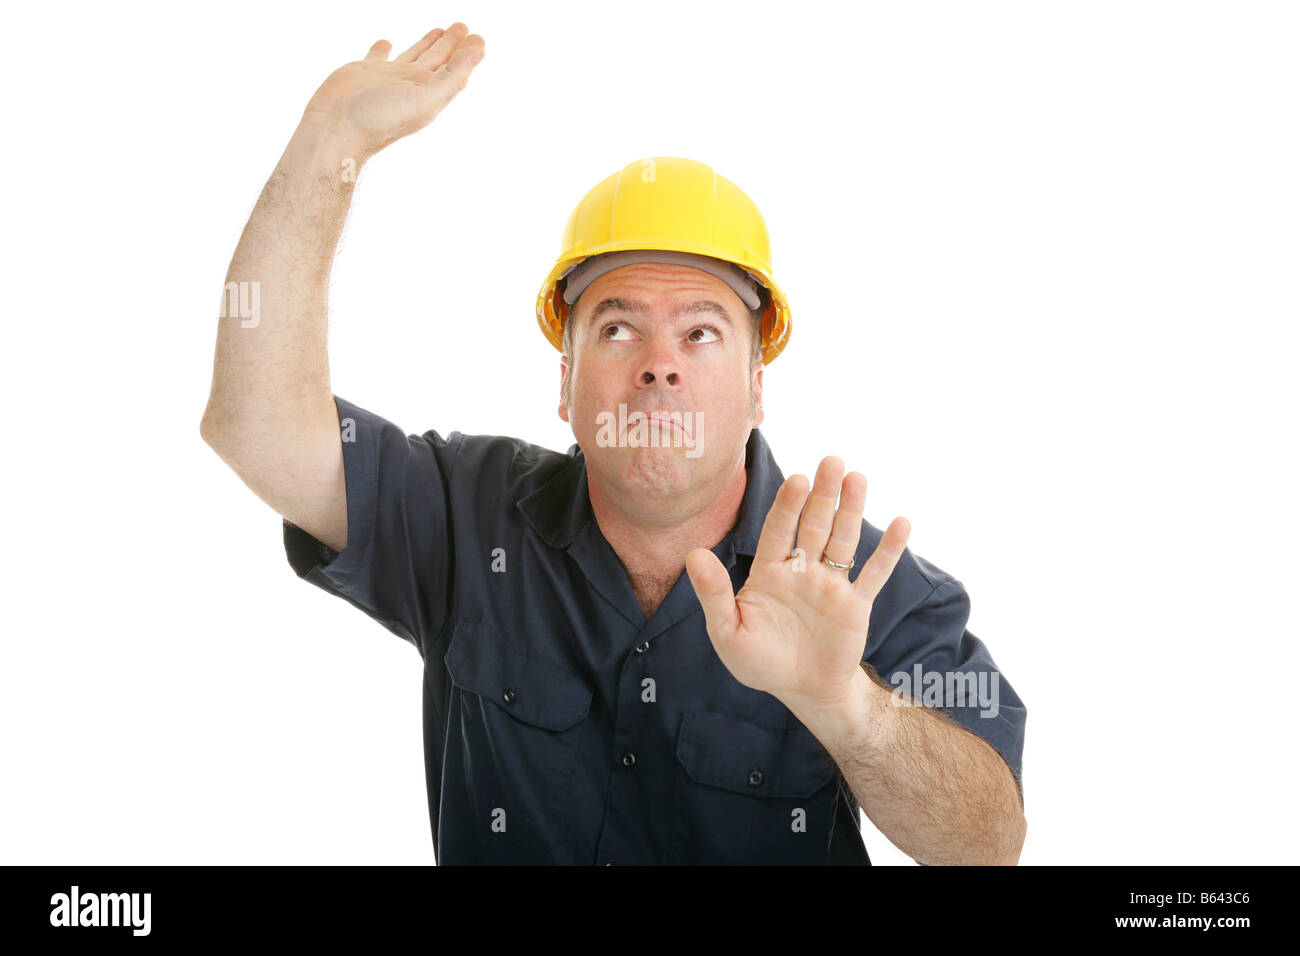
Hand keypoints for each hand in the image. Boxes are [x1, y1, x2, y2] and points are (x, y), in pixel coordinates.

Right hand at [300, 22, 485, 158]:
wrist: (337, 128)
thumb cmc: (380, 119)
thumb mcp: (425, 99)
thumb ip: (452, 76)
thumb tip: (478, 51)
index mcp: (429, 92)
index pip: (455, 69)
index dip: (468, 54)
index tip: (478, 38)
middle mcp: (411, 85)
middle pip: (438, 59)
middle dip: (452, 44)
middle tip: (463, 27)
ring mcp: (389, 78)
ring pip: (413, 54)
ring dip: (427, 43)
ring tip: (440, 30)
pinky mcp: (365, 72)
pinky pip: (378, 56)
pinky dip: (383, 48)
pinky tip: (386, 42)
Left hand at [684, 456, 910, 712]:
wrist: (802, 692)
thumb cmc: (760, 662)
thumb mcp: (728, 632)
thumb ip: (714, 594)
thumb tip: (693, 554)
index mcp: (770, 572)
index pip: (778, 531)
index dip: (787, 506)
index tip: (796, 480)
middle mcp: (802, 571)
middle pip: (813, 525)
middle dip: (822, 495)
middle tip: (831, 461)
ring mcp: (831, 585)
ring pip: (842, 540)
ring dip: (851, 510)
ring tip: (857, 477)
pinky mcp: (855, 605)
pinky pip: (873, 575)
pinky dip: (888, 551)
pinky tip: (902, 523)